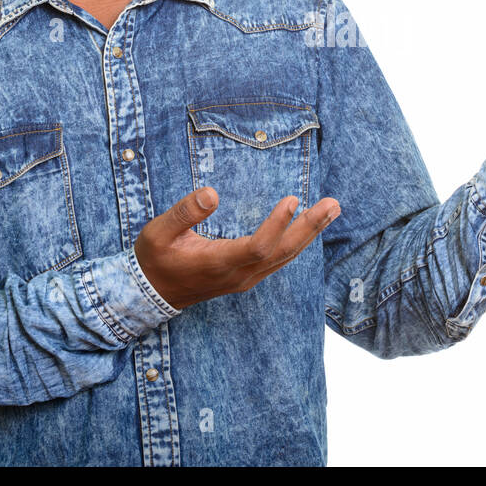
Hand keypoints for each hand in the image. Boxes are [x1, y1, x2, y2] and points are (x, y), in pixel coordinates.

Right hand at [134, 188, 340, 309]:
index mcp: (219, 263)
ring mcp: (245, 279)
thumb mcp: (158, 233)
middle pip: (283, 253)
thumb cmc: (154, 260)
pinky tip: (308, 227)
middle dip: (310, 227)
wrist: (151, 293)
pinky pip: (279, 260)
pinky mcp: (247, 277)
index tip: (292, 199)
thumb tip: (212, 193)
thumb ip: (184, 213)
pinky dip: (297, 242)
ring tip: (331, 210)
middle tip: (333, 204)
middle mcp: (239, 274)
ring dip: (309, 233)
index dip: (277, 225)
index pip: (258, 246)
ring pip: (285, 257)